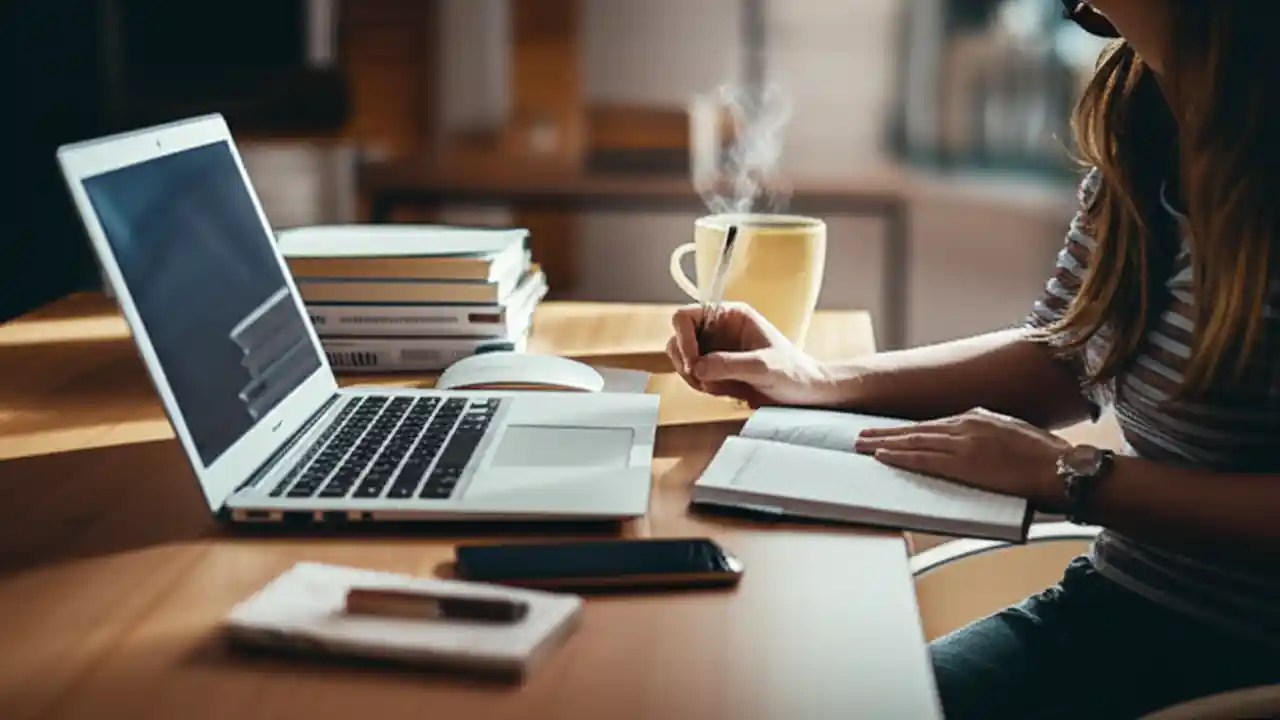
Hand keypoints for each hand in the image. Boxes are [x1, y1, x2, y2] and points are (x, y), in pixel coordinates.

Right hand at [665, 303, 835, 406]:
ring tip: (720, 387)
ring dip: (693, 377)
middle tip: (703, 380)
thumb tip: (696, 367)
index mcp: (730, 315)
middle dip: (686, 362)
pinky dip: (702, 387)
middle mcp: (719, 329)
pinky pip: (693, 376)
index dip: (683, 338)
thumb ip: (729, 364)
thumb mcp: (763, 367)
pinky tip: (725, 391)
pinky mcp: (715, 369)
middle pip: (677, 338)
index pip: (686, 316)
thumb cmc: (794, 372)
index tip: (693, 363)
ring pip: (682, 360)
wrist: (805, 393)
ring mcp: (715, 349)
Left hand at [853, 407, 1070, 510]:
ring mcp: (963, 443)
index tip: (890, 431)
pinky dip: (899, 455)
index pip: (934, 424)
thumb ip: (992, 433)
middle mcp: (966, 425)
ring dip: (884, 442)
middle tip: (860, 434)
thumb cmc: (1047, 458)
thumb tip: (980, 437)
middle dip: (886, 431)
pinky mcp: (962, 463)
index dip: (908, 428)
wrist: (1062, 469)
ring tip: (861, 444)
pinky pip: (922, 458)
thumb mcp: (1015, 433)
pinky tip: (881, 456)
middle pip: (916, 428)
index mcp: (979, 417)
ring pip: (913, 440)